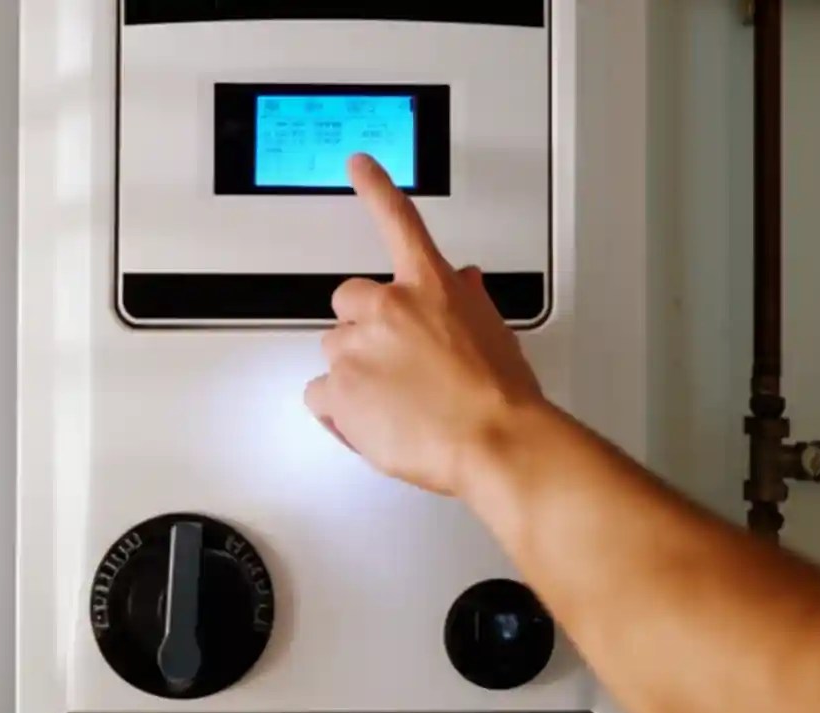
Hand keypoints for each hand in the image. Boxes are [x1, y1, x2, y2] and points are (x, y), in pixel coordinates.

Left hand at [304, 153, 545, 495]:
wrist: (494, 441)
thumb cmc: (501, 396)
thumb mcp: (495, 332)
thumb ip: (468, 301)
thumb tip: (463, 284)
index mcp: (429, 286)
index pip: (398, 220)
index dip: (375, 187)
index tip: (358, 164)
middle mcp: (386, 308)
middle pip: (349, 303)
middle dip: (365, 327)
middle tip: (396, 363)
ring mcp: (356, 348)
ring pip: (334, 351)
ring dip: (355, 370)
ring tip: (396, 402)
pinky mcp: (337, 390)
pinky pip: (318, 394)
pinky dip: (336, 409)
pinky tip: (370, 421)